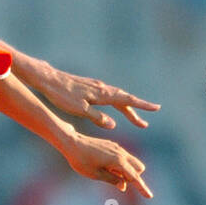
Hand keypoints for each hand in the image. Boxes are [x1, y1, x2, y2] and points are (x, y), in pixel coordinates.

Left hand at [40, 67, 158, 129]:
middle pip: (124, 100)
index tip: (156, 109)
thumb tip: (114, 125)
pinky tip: (115, 105)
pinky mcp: (90, 86)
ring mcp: (97, 86)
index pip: (127, 100)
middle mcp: (103, 88)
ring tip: (134, 119)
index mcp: (103, 95)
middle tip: (145, 124)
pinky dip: (117, 102)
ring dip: (127, 108)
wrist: (49, 79)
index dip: (142, 106)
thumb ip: (97, 117)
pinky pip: (109, 95)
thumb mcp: (80, 110)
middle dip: (136, 112)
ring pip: (117, 98)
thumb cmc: (63, 96)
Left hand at [60, 131, 152, 197]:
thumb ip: (112, 180)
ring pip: (132, 161)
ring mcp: (117, 148)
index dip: (141, 188)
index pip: (134, 177)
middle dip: (133, 176)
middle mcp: (121, 153)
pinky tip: (104, 165)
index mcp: (118, 161)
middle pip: (139, 168)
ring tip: (107, 171)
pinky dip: (120, 164)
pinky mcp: (112, 146)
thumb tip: (124, 186)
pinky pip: (123, 157)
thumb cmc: (81, 161)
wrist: (72, 142)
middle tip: (114, 179)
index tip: (149, 196)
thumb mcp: (95, 174)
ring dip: (127, 170)